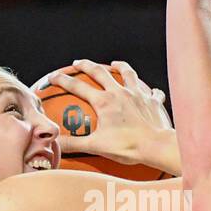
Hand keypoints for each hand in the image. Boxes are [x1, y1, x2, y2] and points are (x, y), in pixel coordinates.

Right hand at [52, 59, 172, 165]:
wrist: (156, 145)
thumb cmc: (127, 146)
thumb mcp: (96, 146)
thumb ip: (73, 144)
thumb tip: (54, 143)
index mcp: (104, 102)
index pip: (78, 87)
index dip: (63, 81)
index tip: (53, 77)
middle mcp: (120, 93)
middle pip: (100, 72)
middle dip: (86, 65)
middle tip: (77, 63)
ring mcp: (138, 95)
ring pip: (127, 73)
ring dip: (119, 67)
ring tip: (115, 64)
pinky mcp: (152, 101)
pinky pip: (151, 92)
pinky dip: (149, 90)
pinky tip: (150, 91)